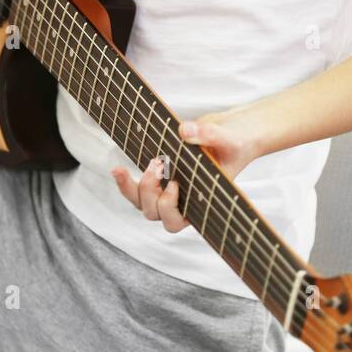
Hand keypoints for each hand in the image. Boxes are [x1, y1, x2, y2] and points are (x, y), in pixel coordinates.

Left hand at [109, 107, 265, 232]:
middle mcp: (181, 204)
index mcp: (199, 205)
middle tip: (159, 164)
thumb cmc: (234, 145)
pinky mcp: (158, 178)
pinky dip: (124, 182)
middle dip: (151, 190)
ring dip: (134, 187)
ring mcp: (167, 192)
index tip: (174, 184)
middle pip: (154, 213)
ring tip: (152, 163)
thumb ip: (209, 134)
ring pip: (141, 204)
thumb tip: (184, 130)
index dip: (167, 209)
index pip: (176, 222)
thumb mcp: (229, 139)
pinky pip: (135, 189)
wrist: (230, 135)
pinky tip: (117, 169)